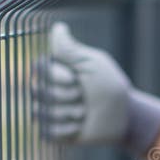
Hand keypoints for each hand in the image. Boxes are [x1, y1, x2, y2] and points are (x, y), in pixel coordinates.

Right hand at [33, 23, 159, 154]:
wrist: (122, 114)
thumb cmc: (108, 84)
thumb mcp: (90, 62)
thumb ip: (69, 48)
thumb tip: (57, 27)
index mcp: (54, 70)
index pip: (38, 69)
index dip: (55, 76)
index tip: (75, 78)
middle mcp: (47, 89)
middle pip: (38, 91)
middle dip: (65, 96)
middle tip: (82, 96)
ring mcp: (48, 112)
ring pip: (42, 113)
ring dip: (69, 113)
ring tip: (84, 112)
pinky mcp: (52, 132)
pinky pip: (48, 131)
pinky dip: (68, 129)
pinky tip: (79, 126)